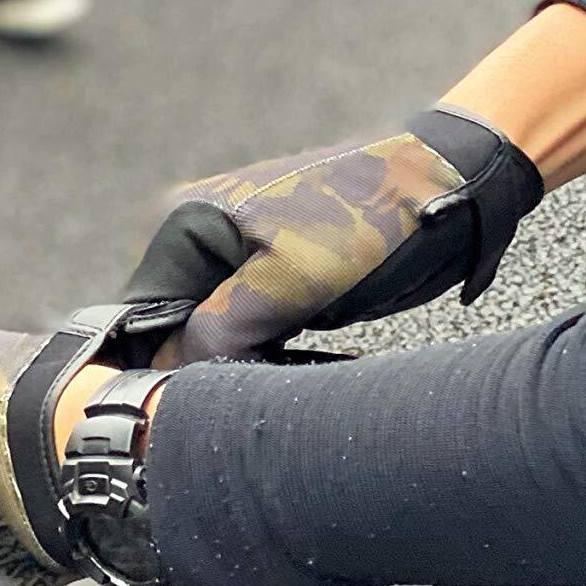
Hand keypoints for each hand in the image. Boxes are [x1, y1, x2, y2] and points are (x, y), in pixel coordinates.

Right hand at [124, 111, 543, 367]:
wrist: (443, 187)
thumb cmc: (368, 218)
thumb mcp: (290, 280)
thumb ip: (218, 328)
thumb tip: (170, 381)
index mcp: (184, 222)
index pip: (142, 322)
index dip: (172, 368)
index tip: (212, 398)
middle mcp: (197, 236)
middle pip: (173, 334)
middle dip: (207, 367)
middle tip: (257, 383)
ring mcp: (234, 257)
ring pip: (210, 339)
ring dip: (239, 365)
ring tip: (284, 367)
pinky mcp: (269, 278)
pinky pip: (244, 333)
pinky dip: (264, 357)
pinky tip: (295, 361)